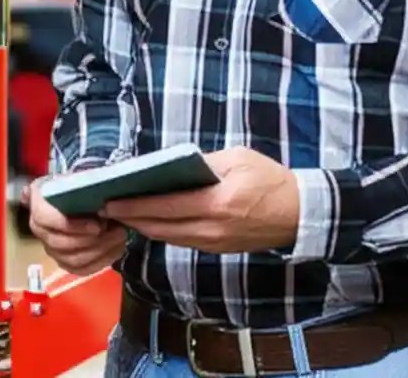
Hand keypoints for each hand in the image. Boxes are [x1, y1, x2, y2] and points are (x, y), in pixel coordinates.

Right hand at [25, 178, 127, 275]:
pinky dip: (102, 261)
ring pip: (72, 260)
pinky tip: (117, 249)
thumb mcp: (79, 179)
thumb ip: (84, 185)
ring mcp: (50, 247)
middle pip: (60, 244)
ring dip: (101, 251)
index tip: (97, 226)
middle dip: (92, 241)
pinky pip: (81, 270)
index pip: (45, 218)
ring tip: (121, 237)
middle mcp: (38, 228)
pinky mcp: (63, 261)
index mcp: (38, 203)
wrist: (77, 196)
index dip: (71, 226)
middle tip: (118, 230)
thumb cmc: (77, 186)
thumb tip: (100, 194)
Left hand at [101, 147, 299, 253]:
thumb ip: (202, 163)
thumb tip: (169, 166)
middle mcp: (212, 229)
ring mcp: (214, 242)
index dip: (134, 206)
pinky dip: (162, 231)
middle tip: (106, 208)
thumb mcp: (237, 159)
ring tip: (122, 214)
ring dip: (143, 227)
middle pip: (160, 227)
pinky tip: (149, 221)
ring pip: (168, 238)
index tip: (111, 201)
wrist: (301, 213)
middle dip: (130, 218)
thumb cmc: (270, 180)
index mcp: (217, 204)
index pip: (165, 207)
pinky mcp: (217, 248)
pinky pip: (182, 241)